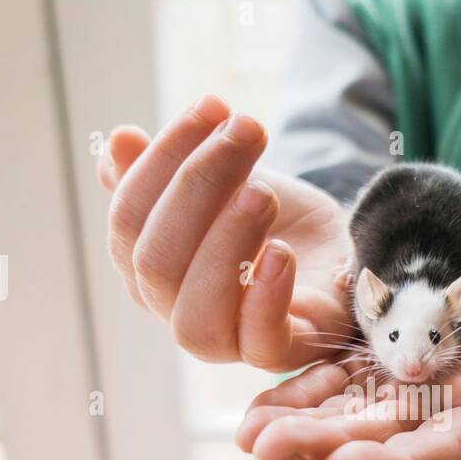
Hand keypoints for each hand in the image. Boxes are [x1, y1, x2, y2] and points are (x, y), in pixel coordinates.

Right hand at [98, 95, 352, 371]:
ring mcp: (227, 340)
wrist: (343, 249)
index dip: (161, 161)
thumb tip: (117, 142)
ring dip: (225, 245)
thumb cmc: (273, 218)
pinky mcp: (280, 353)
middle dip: (198, 186)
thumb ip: (166, 170)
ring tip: (262, 194)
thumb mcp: (222, 181)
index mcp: (148, 266)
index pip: (128, 220)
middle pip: (156, 263)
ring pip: (196, 317)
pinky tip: (280, 252)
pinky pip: (259, 346)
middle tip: (247, 132)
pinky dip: (264, 298)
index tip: (213, 107)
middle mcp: (175, 309)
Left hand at [236, 226, 460, 459]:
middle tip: (269, 451)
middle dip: (322, 451)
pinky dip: (291, 399)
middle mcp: (437, 419)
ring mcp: (398, 392)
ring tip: (250, 438)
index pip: (441, 456)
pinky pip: (324, 383)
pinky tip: (252, 414)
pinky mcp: (368, 361)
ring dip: (296, 431)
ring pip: (341, 420)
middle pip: (376, 446)